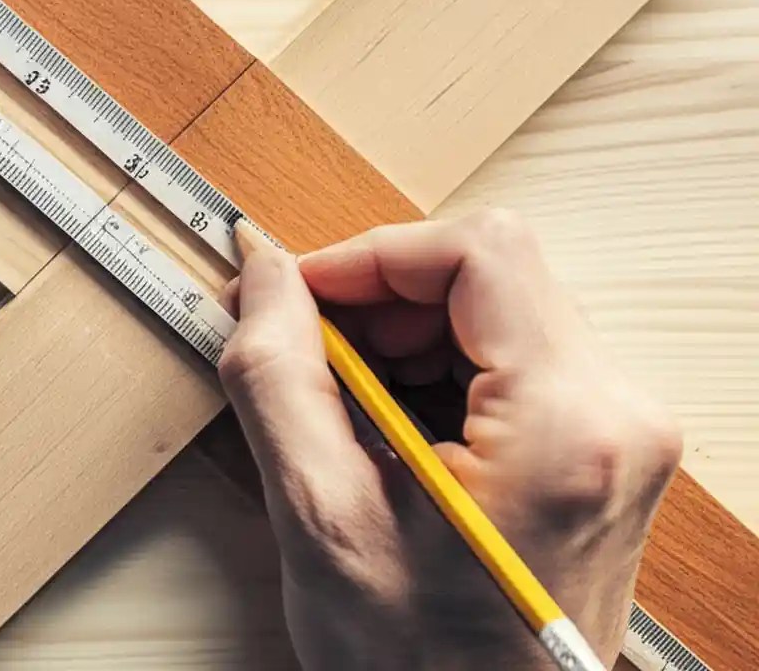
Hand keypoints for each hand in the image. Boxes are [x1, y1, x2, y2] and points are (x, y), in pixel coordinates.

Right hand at [219, 211, 681, 669]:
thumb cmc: (419, 666)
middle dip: (379, 300)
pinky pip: (511, 358)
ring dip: (402, 337)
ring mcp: (615, 431)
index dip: (371, 256)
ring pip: (497, 311)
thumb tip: (266, 280)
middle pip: (490, 277)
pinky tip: (386, 425)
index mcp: (562, 426)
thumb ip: (279, 378)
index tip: (301, 292)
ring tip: (341, 402)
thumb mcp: (321, 519)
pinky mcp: (598, 446)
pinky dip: (434, 369)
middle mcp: (614, 416)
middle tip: (305, 348)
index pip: (479, 253)